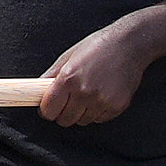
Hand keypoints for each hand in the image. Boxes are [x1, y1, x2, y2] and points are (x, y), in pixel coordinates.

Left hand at [37, 14, 156, 125]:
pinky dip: (97, 112)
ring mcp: (102, 101)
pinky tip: (101, 95)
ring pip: (82, 121)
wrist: (130, 44)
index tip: (49, 107)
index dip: (47, 110)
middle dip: (63, 112)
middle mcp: (84, 92)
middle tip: (69, 100)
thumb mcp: (69, 56)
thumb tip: (36, 90)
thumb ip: (51, 75)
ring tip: (88, 93)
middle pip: (64, 120)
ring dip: (81, 112)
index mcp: (68, 78)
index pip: (49, 110)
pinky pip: (99, 119)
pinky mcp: (117, 106)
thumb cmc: (98, 46)